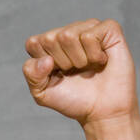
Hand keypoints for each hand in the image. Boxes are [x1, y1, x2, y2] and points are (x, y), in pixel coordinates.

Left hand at [21, 19, 137, 130]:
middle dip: (62, 62)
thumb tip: (46, 59)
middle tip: (76, 72)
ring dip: (79, 60)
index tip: (57, 76)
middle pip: (51, 38)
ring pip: (68, 35)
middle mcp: (68, 32)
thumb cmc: (75, 100)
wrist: (102, 112)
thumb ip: (32, 74)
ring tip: (89, 67)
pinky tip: (102, 61)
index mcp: (50, 44)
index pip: (33, 43)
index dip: (43, 65)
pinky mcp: (108, 28)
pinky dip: (94, 55)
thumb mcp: (43, 93)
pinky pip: (89, 36)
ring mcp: (88, 27)